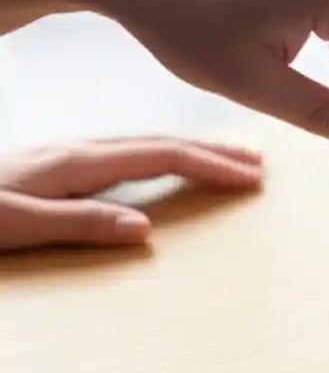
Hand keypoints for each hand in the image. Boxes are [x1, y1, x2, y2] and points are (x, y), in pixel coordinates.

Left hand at [0, 137, 261, 249]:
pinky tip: (160, 163)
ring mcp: (61, 155)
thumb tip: (146, 230)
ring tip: (225, 156)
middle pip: (158, 142)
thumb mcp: (11, 228)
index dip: (209, 165)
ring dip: (189, 149)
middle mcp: (72, 151)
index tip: (253, 176)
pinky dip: (158, 155)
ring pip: (142, 143)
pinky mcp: (52, 165)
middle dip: (212, 149)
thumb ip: (77, 225)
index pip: (158, 157)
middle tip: (259, 159)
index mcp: (72, 163)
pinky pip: (123, 153)